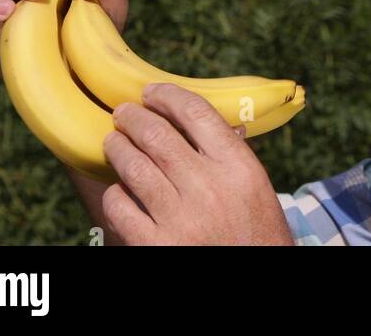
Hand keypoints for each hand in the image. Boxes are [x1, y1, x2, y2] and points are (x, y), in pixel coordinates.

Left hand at [102, 83, 294, 245]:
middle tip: (123, 113)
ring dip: (117, 148)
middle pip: (157, 135)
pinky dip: (115, 193)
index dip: (167, 95)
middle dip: (133, 118)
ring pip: (133, 167)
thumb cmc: (258, 233)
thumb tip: (199, 121)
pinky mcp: (155, 246)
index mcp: (239, 167)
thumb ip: (230, 154)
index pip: (196, 113)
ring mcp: (180, 219)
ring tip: (113, 142)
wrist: (256, 278)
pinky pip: (120, 207)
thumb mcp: (256, 188)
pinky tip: (119, 189)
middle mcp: (209, 188)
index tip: (152, 92)